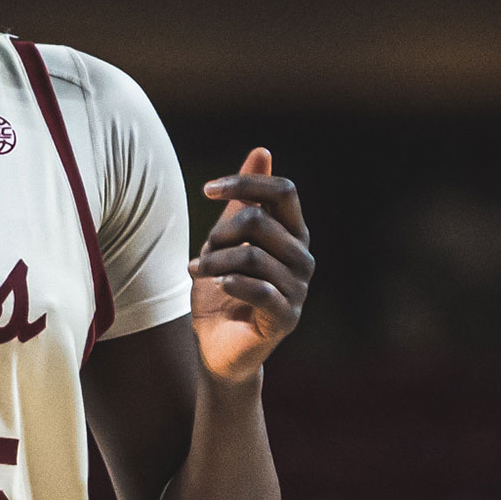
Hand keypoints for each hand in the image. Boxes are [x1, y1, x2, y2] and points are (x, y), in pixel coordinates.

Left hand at [190, 148, 312, 383]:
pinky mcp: (286, 318)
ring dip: (214, 262)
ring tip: (197, 271)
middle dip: (219, 234)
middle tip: (202, 252)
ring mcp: (298, 289)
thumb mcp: (227, 239)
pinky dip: (230, 283)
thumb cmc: (222, 290)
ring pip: (251, 255)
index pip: (283, 191)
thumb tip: (262, 151)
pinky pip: (258, 289)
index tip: (207, 190)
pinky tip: (218, 287)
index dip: (245, 184)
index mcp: (292, 234)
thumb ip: (244, 200)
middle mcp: (302, 258)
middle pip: (260, 221)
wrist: (217, 348)